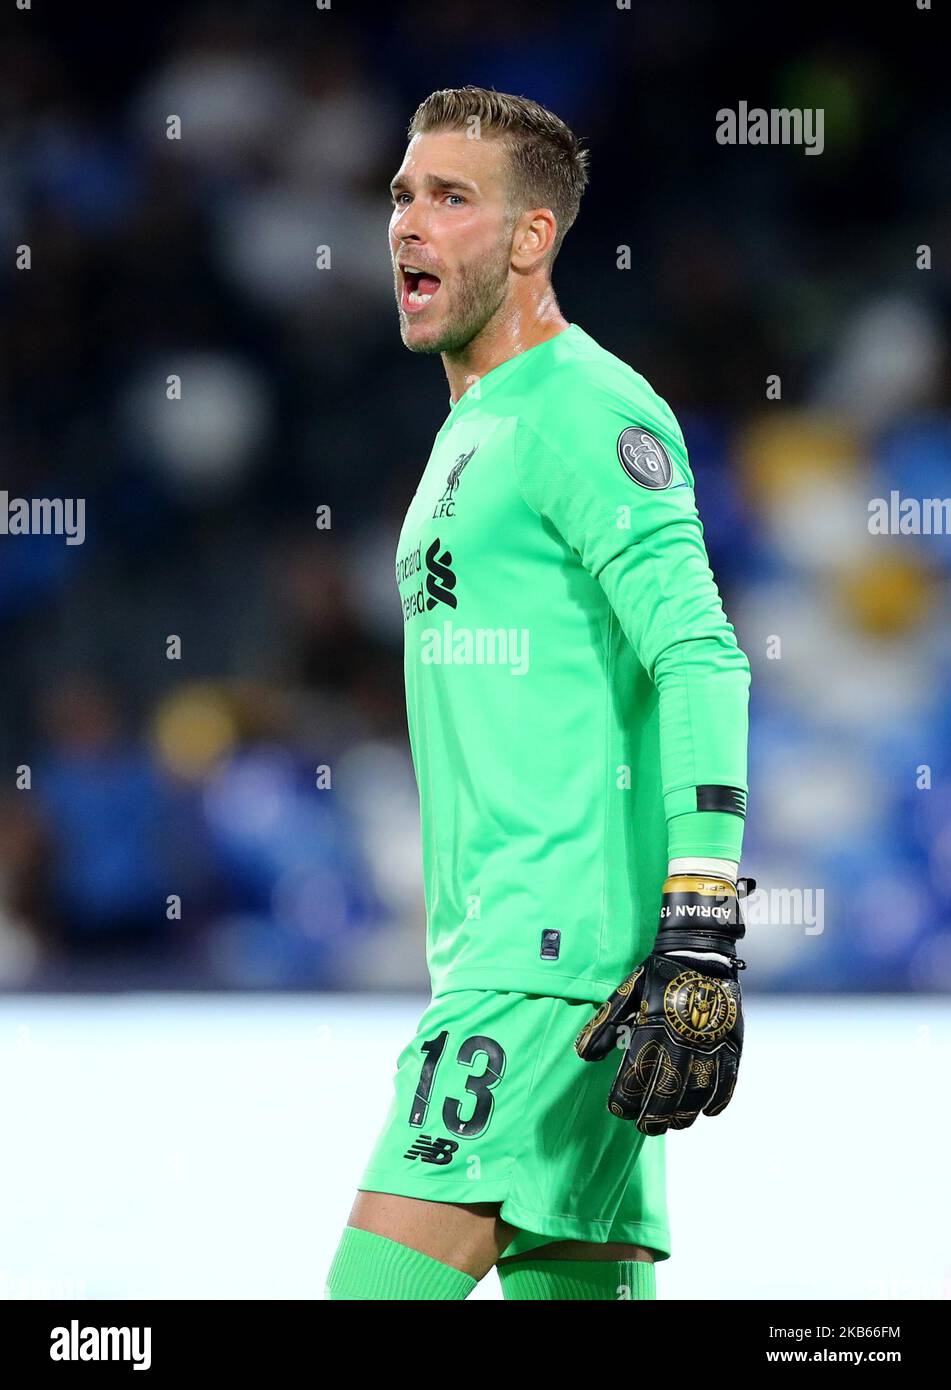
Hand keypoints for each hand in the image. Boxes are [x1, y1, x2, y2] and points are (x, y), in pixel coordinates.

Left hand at [574, 875, 751, 1134]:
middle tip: (645, 1126)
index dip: (624, 1101)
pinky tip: (707, 1111)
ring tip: (672, 1124)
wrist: (700, 953)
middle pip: (665, 1095)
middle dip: (651, 1118)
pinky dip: (717, 1102)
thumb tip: (583, 1055)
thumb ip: (604, 1025)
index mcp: (651, 1029)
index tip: (618, 1110)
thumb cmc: (658, 975)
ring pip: (696, 1096)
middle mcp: (680, 1042)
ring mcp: (708, 1045)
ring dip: (683, 1117)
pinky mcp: (730, 1045)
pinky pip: (727, 1083)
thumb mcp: (625, 993)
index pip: (634, 1078)